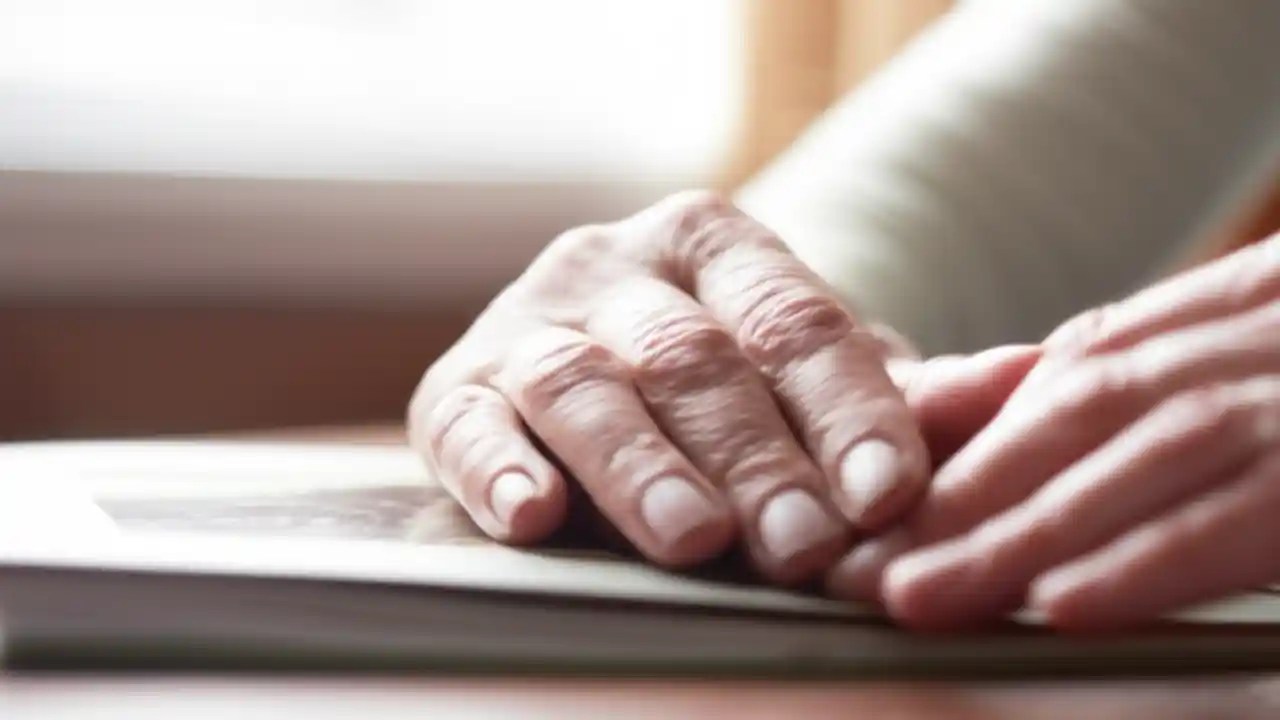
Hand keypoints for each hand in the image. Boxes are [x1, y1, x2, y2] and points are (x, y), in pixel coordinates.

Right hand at [409, 191, 936, 584]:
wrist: (591, 366)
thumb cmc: (728, 385)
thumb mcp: (817, 381)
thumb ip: (909, 390)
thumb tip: (1035, 378)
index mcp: (714, 245)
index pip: (793, 320)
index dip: (845, 408)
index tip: (890, 494)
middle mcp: (614, 269)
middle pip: (692, 358)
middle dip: (754, 456)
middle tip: (803, 545)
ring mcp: (529, 324)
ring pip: (583, 385)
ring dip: (639, 465)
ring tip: (692, 537)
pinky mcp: (455, 388)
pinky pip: (466, 423)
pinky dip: (497, 469)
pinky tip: (531, 517)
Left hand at [830, 234, 1279, 629]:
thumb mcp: (1261, 351)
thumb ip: (1159, 376)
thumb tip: (1021, 426)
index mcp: (1225, 313)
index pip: (1067, 376)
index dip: (959, 446)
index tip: (871, 513)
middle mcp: (1243, 336)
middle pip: (1071, 410)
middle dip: (954, 494)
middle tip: (853, 568)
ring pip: (1126, 454)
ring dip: (1008, 532)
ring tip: (910, 595)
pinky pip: (1232, 517)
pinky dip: (1141, 563)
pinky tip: (1055, 605)